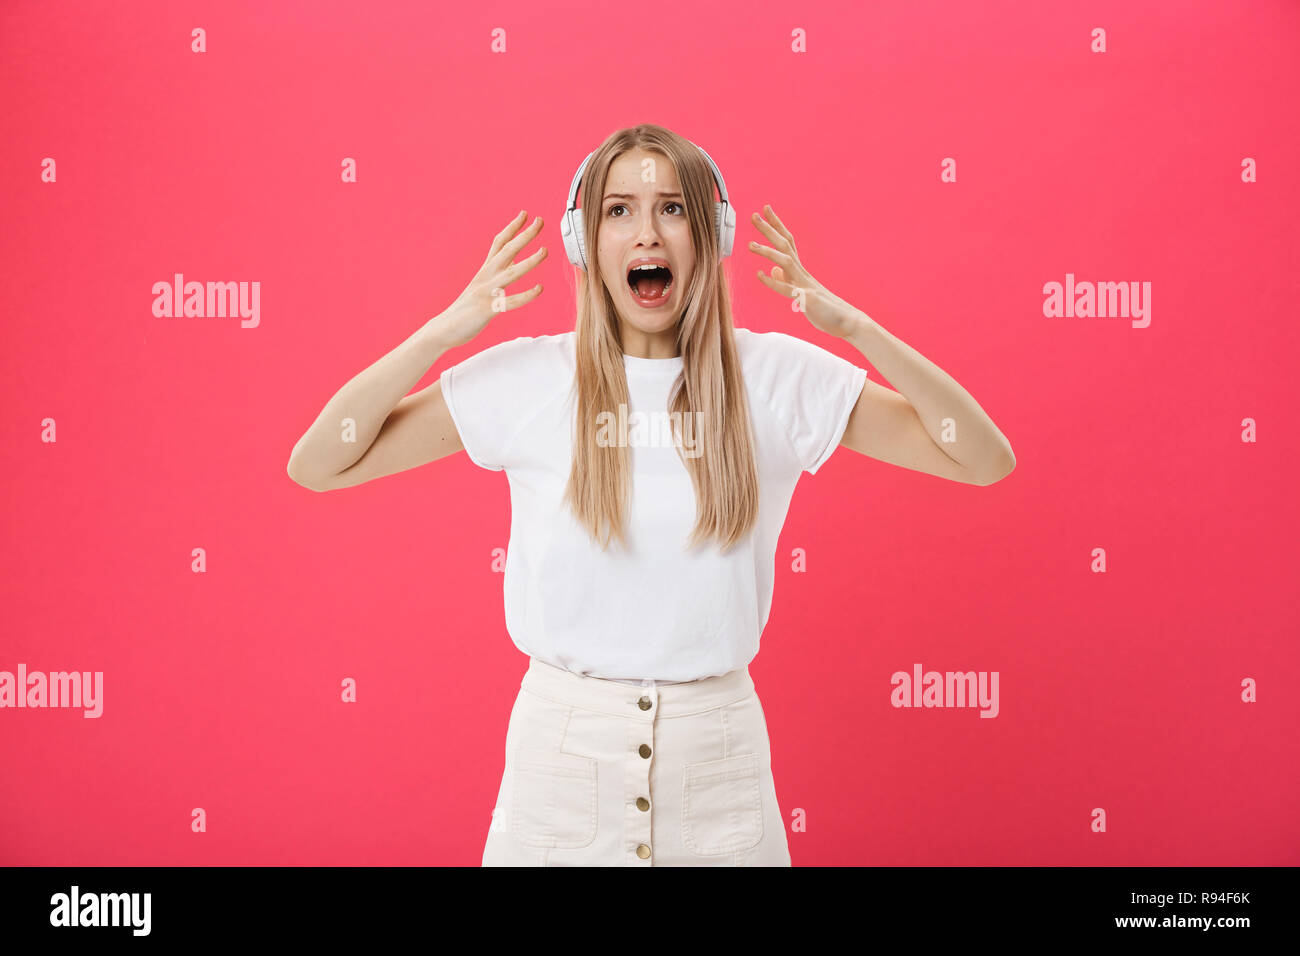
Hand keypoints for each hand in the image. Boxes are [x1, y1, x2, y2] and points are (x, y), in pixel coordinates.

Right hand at [434, 211, 547, 347]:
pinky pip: (509, 301)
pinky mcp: (487, 309)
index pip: (499, 243)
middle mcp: (486, 277)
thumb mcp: (481, 285)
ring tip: (545, 251)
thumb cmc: (465, 308)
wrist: (444, 328)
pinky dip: (525, 295)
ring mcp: (486, 292)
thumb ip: (496, 272)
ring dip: (529, 261)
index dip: (512, 227)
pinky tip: (540, 288)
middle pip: (507, 251)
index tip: (525, 214)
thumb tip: (511, 261)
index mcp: (485, 270)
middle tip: (540, 221)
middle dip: (524, 235)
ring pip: (511, 273)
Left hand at [749, 205, 861, 339]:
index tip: (765, 211)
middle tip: (754, 215)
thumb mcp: (801, 291)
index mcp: (800, 271)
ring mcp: (805, 284)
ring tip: (750, 245)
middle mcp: (802, 273)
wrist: (847, 322)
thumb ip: (786, 279)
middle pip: (785, 245)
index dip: (776, 226)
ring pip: (785, 262)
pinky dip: (773, 282)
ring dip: (768, 252)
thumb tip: (772, 269)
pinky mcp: (807, 299)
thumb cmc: (825, 309)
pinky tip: (760, 275)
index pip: (787, 242)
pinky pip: (788, 289)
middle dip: (769, 230)